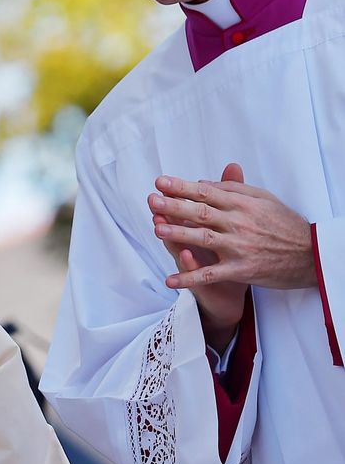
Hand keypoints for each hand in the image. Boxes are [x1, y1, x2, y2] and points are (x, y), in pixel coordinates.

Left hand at [149, 165, 312, 346]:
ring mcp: (239, 247)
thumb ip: (234, 190)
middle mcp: (239, 223)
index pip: (207, 193)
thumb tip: (204, 183)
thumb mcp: (263, 199)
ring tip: (157, 230)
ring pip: (204, 239)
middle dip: (175, 207)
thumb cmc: (284, 224)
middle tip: (152, 201)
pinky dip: (190, 278)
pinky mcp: (241, 270)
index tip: (160, 182)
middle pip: (202, 213)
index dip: (182, 187)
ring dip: (179, 235)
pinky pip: (211, 275)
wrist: (310, 254)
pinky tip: (169, 280)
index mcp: (243, 204)